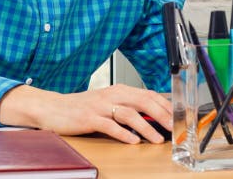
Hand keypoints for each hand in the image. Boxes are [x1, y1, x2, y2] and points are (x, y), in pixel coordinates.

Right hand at [0, 83, 171, 143]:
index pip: (149, 95)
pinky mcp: (90, 117)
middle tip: (174, 129)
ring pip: (129, 114)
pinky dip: (124, 133)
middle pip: (143, 102)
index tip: (177, 118)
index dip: (165, 106)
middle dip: (161, 116)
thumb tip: (154, 117)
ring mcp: (100, 106)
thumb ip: (129, 108)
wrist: (54, 108)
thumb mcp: (108, 104)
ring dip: (146, 127)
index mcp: (119, 90)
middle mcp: (112, 95)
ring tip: (157, 139)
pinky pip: (110, 125)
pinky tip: (133, 141)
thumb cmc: (82, 107)